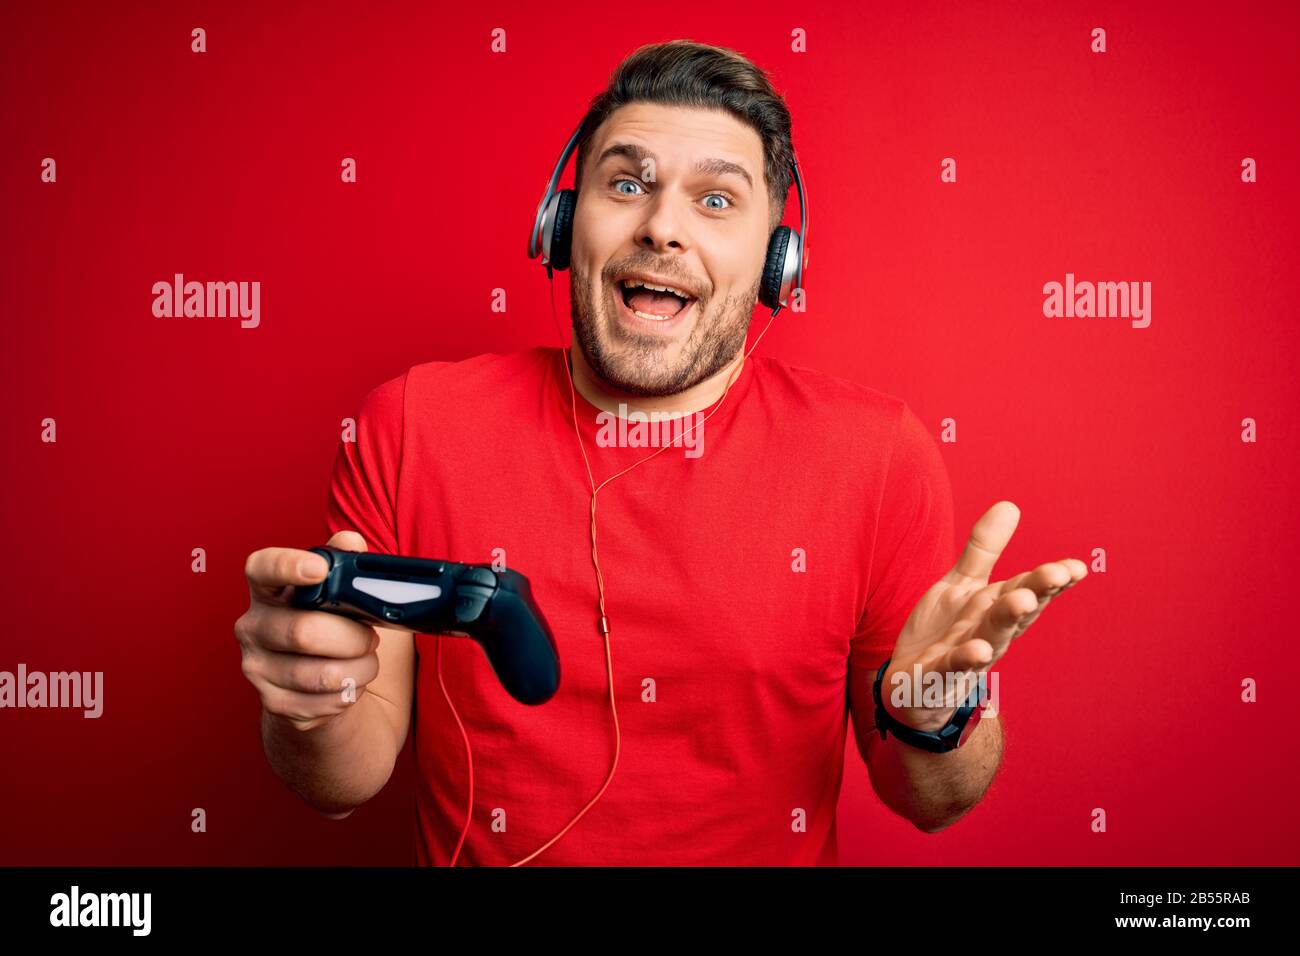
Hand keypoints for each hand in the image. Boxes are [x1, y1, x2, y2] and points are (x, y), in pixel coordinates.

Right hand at [234, 530, 380, 731]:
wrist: (317, 685)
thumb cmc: (331, 625)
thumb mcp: (338, 591)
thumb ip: (344, 564)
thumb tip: (351, 542)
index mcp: (268, 589)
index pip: (262, 568)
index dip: (288, 566)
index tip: (319, 570)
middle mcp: (253, 626)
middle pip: (303, 631)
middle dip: (352, 637)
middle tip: (371, 637)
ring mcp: (258, 667)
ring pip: (320, 673)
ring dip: (360, 668)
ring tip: (367, 660)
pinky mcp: (274, 702)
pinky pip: (324, 701)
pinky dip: (351, 692)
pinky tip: (351, 682)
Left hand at [881, 501, 1086, 731]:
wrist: (911, 689)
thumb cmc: (944, 633)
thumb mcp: (961, 586)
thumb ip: (983, 550)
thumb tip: (1010, 505)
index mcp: (995, 609)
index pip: (1027, 589)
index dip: (1051, 579)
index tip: (1076, 567)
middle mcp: (988, 633)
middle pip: (1015, 610)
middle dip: (1036, 592)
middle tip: (1056, 574)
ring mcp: (966, 656)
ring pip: (991, 637)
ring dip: (1007, 619)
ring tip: (1022, 600)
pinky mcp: (938, 675)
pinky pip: (953, 666)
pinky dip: (965, 658)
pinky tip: (975, 649)